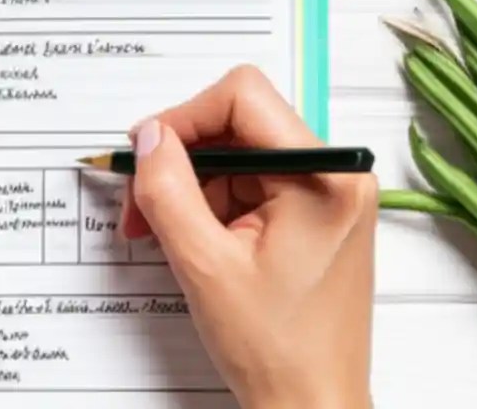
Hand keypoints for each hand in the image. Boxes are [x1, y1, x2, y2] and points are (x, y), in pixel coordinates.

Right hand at [119, 66, 377, 408]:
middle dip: (180, 160)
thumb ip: (168, 190)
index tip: (148, 150)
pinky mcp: (312, 214)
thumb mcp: (204, 265)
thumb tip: (149, 137)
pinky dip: (208, 207)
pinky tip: (188, 240)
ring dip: (189, 188)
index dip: (183, 118)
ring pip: (235, 156)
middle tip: (140, 200)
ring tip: (160, 232)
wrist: (311, 404)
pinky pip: (247, 185)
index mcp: (326, 177)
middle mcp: (336, 174)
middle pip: (237, 125)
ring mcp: (326, 194)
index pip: (242, 98)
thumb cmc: (279, 350)